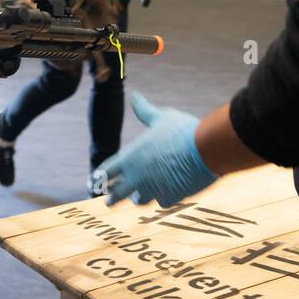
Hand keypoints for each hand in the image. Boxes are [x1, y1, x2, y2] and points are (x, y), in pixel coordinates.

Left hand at [93, 92, 217, 206]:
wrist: (205, 149)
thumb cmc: (181, 130)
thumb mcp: (161, 117)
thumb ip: (145, 111)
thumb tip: (135, 96)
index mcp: (130, 157)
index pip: (105, 172)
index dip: (99, 178)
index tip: (94, 182)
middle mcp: (137, 177)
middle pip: (116, 194)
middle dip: (112, 198)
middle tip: (109, 201)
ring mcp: (153, 189)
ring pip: (139, 200)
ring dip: (137, 198)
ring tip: (137, 198)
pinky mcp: (170, 197)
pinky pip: (161, 202)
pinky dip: (162, 198)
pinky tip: (164, 195)